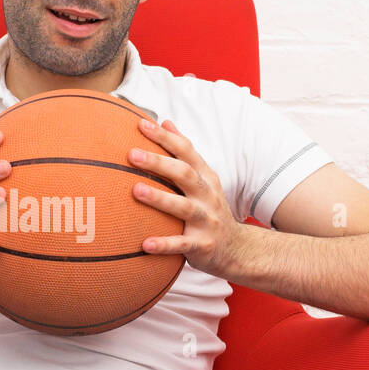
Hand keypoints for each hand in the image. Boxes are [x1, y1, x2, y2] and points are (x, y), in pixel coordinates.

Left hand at [129, 117, 245, 280]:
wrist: (237, 248)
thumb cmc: (210, 209)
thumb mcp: (204, 179)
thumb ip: (185, 152)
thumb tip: (165, 121)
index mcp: (206, 177)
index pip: (186, 151)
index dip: (165, 137)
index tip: (141, 124)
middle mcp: (208, 196)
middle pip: (185, 174)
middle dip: (159, 163)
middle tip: (132, 154)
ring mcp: (207, 220)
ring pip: (184, 207)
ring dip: (159, 198)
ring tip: (136, 190)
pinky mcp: (203, 245)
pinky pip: (182, 244)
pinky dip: (164, 244)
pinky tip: (145, 244)